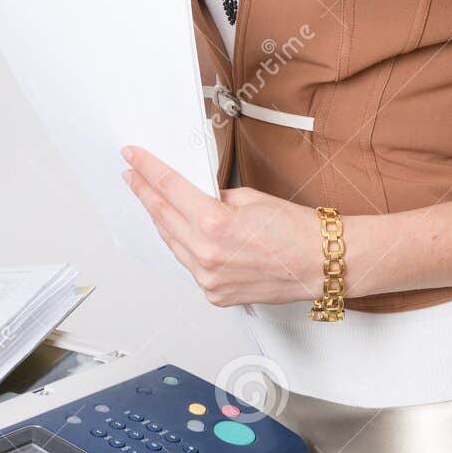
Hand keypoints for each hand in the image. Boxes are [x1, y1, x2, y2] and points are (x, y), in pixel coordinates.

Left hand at [120, 144, 320, 305]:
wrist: (320, 265)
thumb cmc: (295, 230)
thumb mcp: (249, 198)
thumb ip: (214, 197)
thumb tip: (192, 195)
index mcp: (214, 224)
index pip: (168, 188)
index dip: (146, 169)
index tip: (132, 158)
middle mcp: (206, 254)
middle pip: (162, 216)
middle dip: (144, 193)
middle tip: (132, 176)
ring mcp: (208, 278)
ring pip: (172, 243)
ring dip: (162, 221)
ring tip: (153, 202)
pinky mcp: (214, 294)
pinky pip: (190, 265)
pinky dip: (185, 248)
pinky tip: (185, 234)